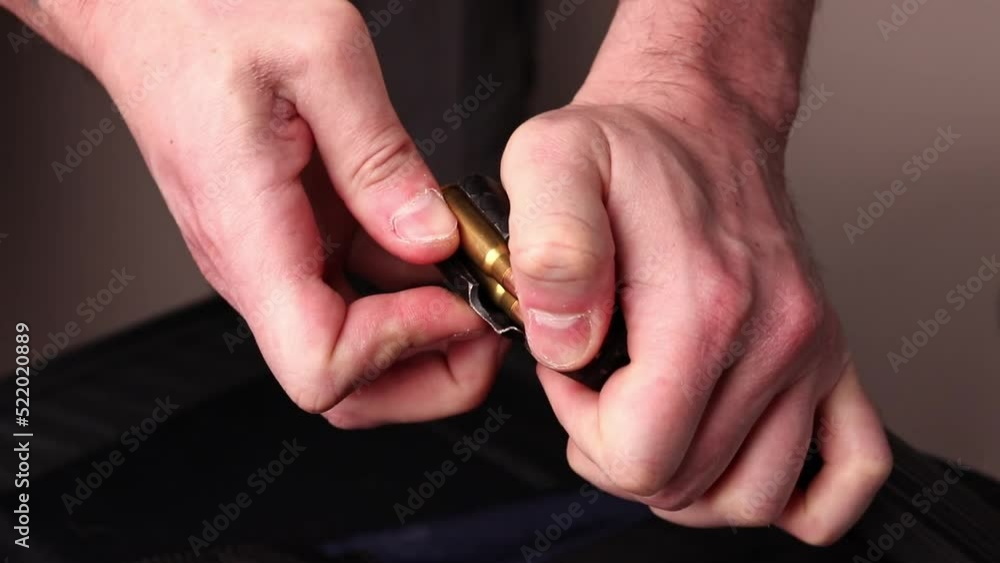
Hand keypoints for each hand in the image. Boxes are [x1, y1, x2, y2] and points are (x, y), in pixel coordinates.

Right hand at [78, 1, 503, 421]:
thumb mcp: (320, 55)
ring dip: (425, 331)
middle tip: (484, 311)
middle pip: (341, 388)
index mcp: (250, 231)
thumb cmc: (206, 17)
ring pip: (350, 351)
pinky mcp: (287, 243)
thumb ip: (379, 157)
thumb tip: (430, 240)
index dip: (400, 348)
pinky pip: (350, 297)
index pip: (321, 366)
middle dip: (428, 368)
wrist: (145, 10)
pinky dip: (406, 290)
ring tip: (473, 274)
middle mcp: (254, 265)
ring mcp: (269, 261)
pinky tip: (438, 241)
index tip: (455, 297)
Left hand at [500, 83, 891, 543]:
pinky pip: (851, 473)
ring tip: (649, 412)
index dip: (582, 428)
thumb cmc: (626, 151)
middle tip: (598, 379)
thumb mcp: (549, 165)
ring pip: (752, 497)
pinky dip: (792, 493)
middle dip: (616, 447)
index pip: (639, 457)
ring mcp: (811, 352)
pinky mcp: (830, 357)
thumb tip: (567, 344)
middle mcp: (774, 335)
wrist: (697, 122)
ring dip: (684, 479)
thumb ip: (548, 251)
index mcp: (705, 303)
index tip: (571, 369)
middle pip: (687, 486)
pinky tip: (734, 453)